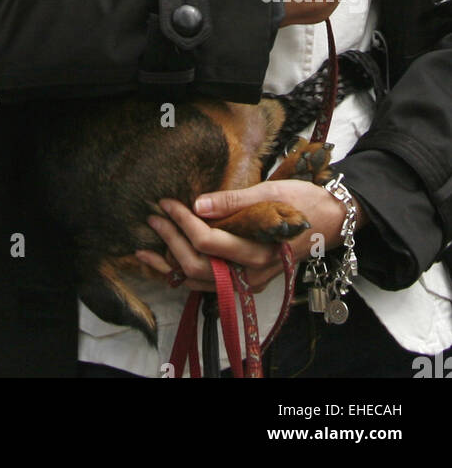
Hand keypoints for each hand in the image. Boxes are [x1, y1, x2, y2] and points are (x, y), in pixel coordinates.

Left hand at [136, 180, 365, 292]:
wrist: (331, 221)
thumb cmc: (303, 204)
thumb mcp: (269, 193)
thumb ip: (232, 201)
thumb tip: (198, 204)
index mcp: (259, 251)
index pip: (209, 242)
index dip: (183, 222)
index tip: (167, 202)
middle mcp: (252, 274)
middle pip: (199, 267)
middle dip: (171, 243)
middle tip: (154, 218)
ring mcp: (249, 282)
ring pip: (201, 283)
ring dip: (171, 266)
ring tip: (145, 251)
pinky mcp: (246, 281)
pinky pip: (210, 284)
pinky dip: (185, 275)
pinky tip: (167, 264)